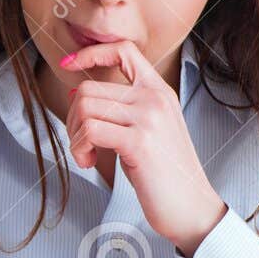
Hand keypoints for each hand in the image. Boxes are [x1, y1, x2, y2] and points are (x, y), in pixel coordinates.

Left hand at [60, 41, 226, 256]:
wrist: (191, 206)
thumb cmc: (164, 173)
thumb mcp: (149, 129)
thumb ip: (122, 108)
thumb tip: (76, 92)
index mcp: (159, 91)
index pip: (124, 51)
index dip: (91, 53)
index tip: (68, 66)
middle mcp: (155, 98)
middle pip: (88, 89)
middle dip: (72, 119)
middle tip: (81, 143)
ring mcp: (149, 118)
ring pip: (84, 108)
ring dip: (74, 136)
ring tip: (86, 155)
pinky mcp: (139, 142)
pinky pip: (90, 131)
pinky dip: (79, 148)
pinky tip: (89, 162)